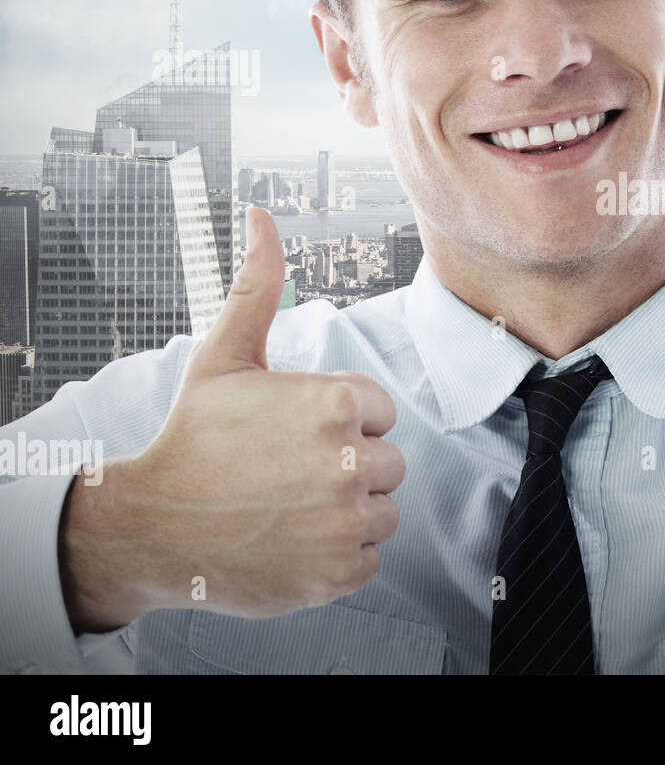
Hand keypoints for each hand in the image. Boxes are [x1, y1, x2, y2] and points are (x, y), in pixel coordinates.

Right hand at [61, 208, 405, 630]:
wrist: (151, 525)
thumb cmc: (194, 437)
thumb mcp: (225, 356)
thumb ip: (259, 286)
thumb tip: (262, 215)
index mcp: (338, 404)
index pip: (379, 412)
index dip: (338, 423)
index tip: (292, 435)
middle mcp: (352, 461)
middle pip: (388, 462)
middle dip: (347, 466)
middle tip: (287, 473)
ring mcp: (346, 522)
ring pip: (382, 511)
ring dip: (346, 512)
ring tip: (288, 505)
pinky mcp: (340, 572)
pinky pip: (368, 557)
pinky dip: (335, 556)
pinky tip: (290, 541)